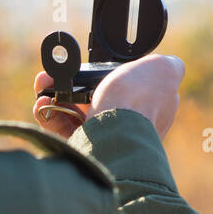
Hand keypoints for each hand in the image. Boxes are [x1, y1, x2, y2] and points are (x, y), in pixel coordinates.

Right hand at [33, 54, 184, 138]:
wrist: (114, 133)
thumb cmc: (139, 98)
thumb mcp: (165, 69)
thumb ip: (168, 65)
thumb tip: (170, 66)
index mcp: (149, 104)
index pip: (128, 84)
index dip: (109, 72)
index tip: (91, 65)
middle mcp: (128, 121)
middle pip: (96, 95)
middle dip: (74, 82)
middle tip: (56, 74)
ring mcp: (104, 136)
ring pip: (76, 111)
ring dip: (56, 96)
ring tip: (43, 87)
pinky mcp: (83, 148)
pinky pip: (62, 127)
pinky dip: (49, 114)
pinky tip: (42, 103)